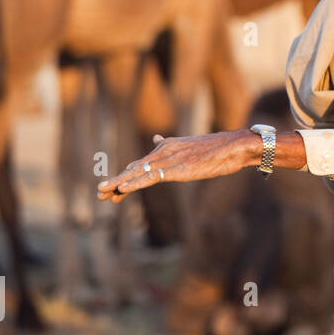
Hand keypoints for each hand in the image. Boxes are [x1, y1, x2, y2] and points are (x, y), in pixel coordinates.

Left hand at [97, 130, 251, 201]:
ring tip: (101, 193)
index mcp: (168, 147)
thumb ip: (174, 148)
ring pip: (137, 173)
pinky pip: (149, 177)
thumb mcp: (194, 148)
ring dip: (117, 184)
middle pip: (134, 168)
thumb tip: (157, 140)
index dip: (126, 176)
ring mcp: (168, 160)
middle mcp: (164, 151)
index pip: (141, 163)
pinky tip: (121, 190)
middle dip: (116, 182)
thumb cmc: (219, 150)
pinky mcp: (175, 169)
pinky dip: (133, 184)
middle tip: (100, 194)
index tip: (114, 189)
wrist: (234, 146)